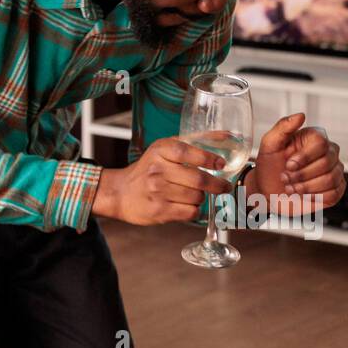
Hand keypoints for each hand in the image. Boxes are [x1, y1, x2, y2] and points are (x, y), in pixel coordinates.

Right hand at [93, 136, 232, 225]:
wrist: (120, 193)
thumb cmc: (147, 169)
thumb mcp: (164, 149)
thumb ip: (194, 141)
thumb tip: (227, 135)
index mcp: (160, 151)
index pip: (187, 152)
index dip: (208, 158)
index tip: (221, 164)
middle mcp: (157, 170)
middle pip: (198, 179)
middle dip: (217, 184)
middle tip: (224, 186)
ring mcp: (157, 191)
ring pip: (196, 197)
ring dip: (201, 197)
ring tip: (193, 194)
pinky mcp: (159, 211)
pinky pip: (190, 212)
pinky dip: (194, 210)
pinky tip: (186, 205)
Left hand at [250, 112, 345, 213]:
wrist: (268, 190)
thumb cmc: (270, 166)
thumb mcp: (270, 144)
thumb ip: (283, 127)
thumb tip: (300, 116)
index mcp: (314, 139)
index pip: (321, 143)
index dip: (304, 157)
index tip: (288, 164)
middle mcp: (328, 153)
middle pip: (327, 162)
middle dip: (302, 175)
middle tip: (286, 178)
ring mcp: (334, 171)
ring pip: (331, 179)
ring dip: (306, 187)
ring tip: (292, 187)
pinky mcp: (336, 189)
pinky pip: (333, 194)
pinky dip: (314, 197)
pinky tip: (303, 194)